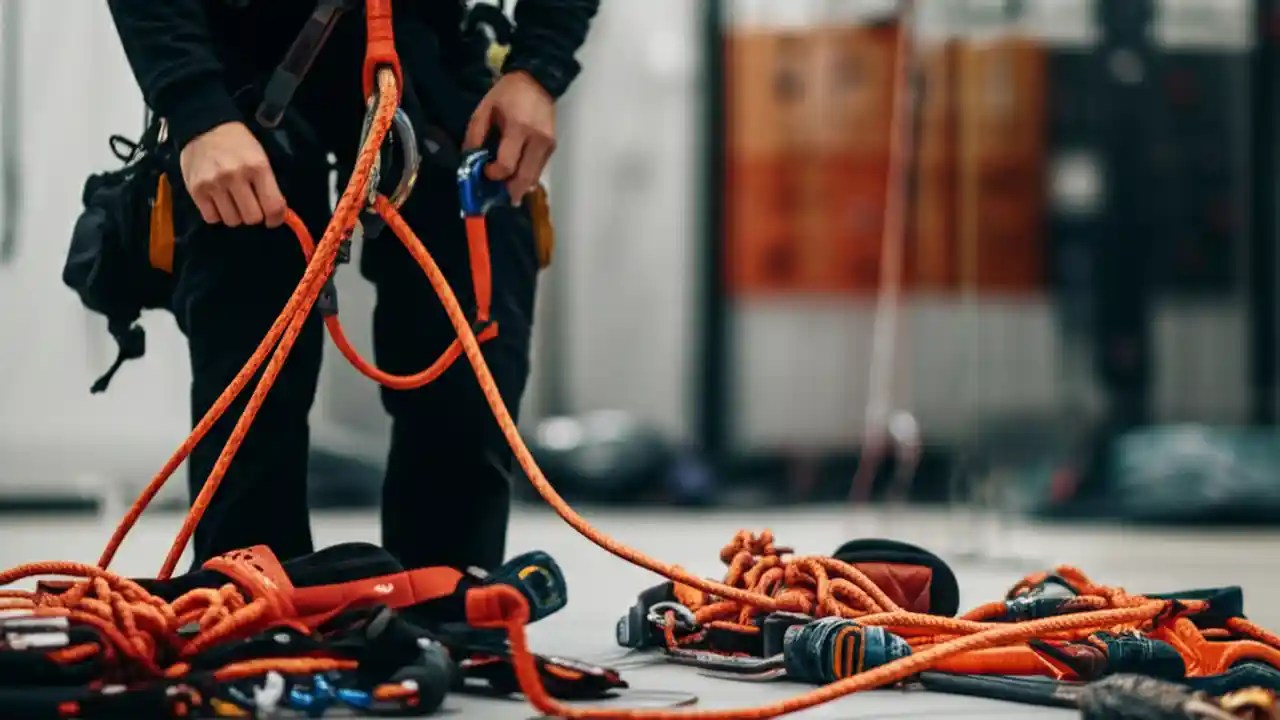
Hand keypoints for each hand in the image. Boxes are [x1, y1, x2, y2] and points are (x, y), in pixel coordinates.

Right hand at [179, 122, 286, 227]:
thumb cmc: (239, 145)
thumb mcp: (261, 158)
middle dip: (255, 216)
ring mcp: (213, 183)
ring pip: (232, 221)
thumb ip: (269, 186)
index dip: (276, 218)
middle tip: (251, 207)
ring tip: (233, 202)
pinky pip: (211, 218)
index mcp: (257, 167)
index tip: (273, 220)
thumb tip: (277, 214)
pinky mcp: (195, 190)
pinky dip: (217, 214)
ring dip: (235, 216)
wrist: (205, 127)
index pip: (273, 206)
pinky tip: (219, 202)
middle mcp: (235, 176)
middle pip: (252, 218)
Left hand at [464, 71, 555, 204]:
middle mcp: (537, 139)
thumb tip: (469, 161)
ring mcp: (548, 145)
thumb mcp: (484, 109)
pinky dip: (527, 177)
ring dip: (519, 188)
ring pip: (534, 177)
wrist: (537, 80)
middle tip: (497, 198)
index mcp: (518, 128)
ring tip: (505, 193)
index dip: (494, 174)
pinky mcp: (552, 147)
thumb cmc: (507, 94)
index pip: (507, 164)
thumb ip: (475, 135)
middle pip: (524, 178)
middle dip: (509, 192)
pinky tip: (516, 180)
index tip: (485, 172)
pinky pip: (539, 169)